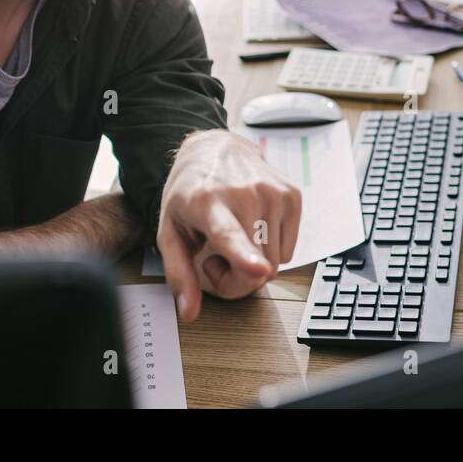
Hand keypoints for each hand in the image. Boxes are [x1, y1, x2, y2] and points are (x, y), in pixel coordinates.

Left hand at [156, 130, 300, 321]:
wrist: (216, 148)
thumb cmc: (189, 193)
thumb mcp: (170, 232)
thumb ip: (179, 274)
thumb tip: (189, 313)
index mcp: (208, 203)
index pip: (229, 235)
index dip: (245, 257)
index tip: (259, 269)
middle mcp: (244, 194)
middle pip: (257, 269)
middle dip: (237, 278)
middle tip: (215, 258)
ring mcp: (273, 192)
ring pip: (275, 264)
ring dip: (254, 265)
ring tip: (236, 238)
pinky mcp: (292, 195)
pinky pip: (288, 251)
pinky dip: (271, 251)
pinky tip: (254, 230)